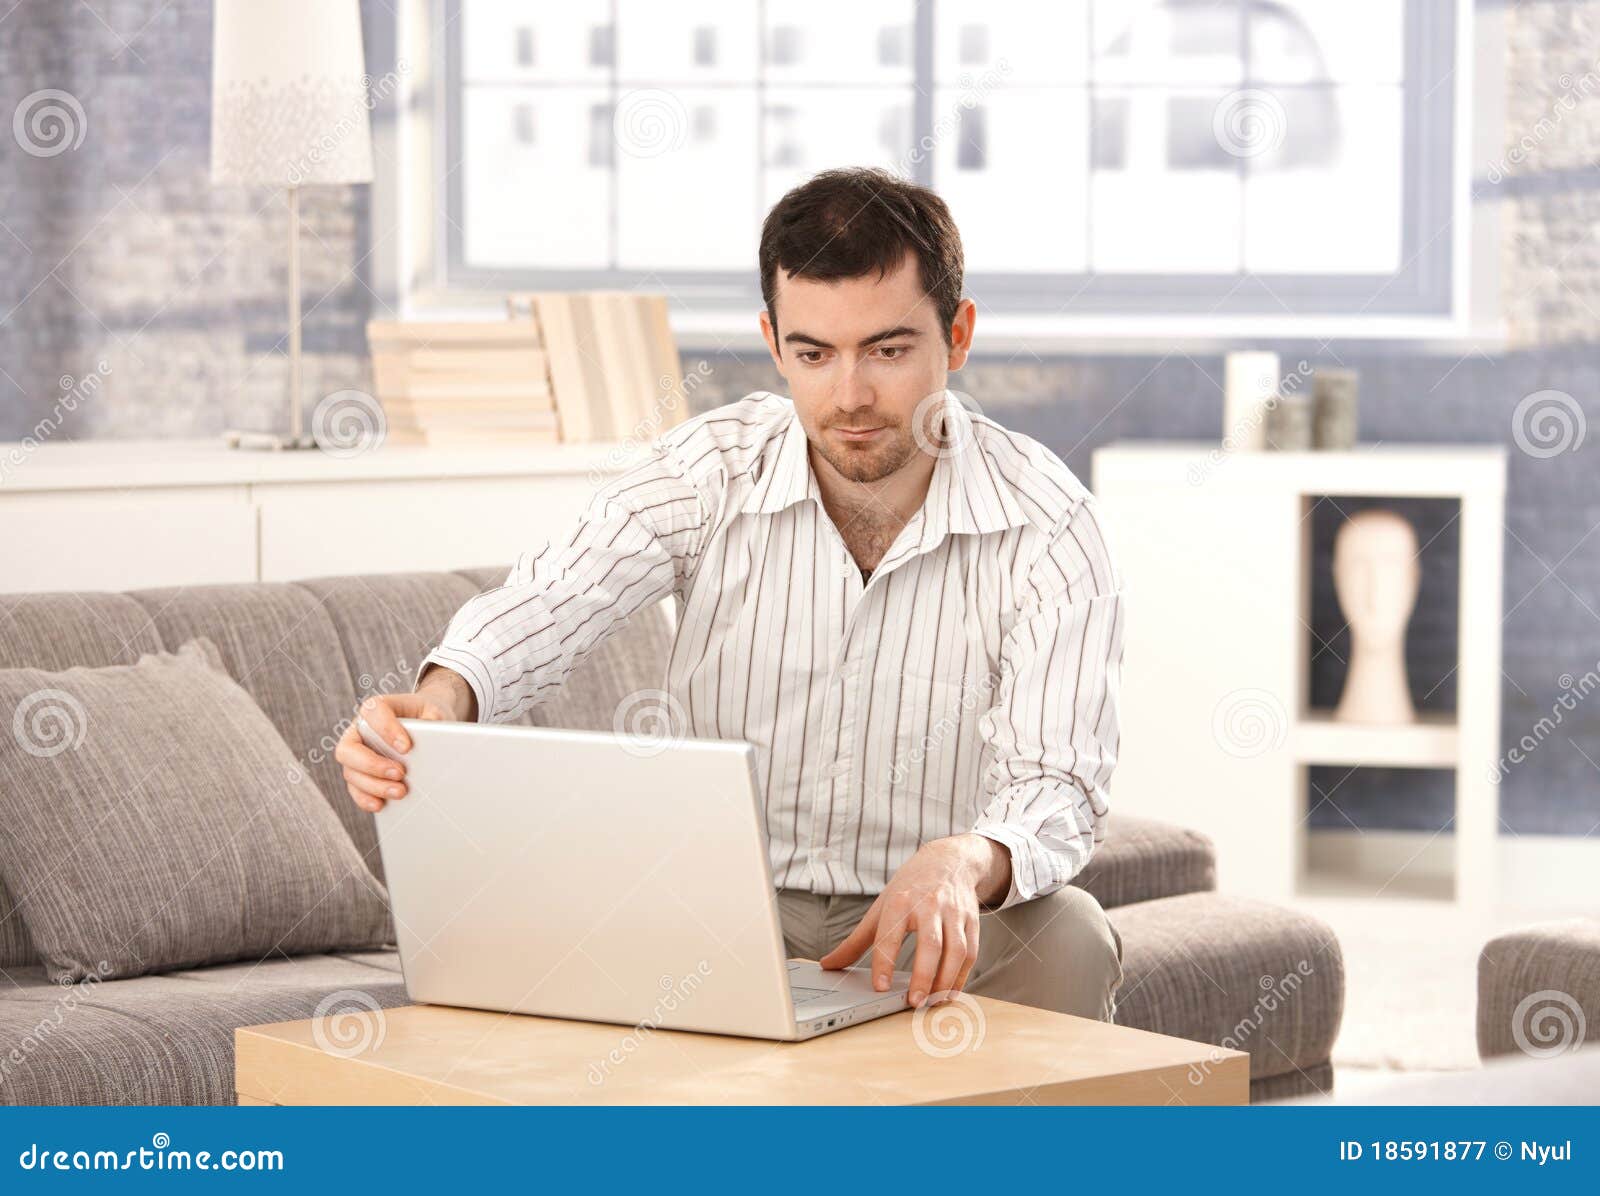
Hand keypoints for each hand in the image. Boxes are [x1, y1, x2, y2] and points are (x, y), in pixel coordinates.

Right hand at [333, 690, 453, 813]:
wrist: (425, 723)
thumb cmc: (426, 715)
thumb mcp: (434, 710)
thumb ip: (432, 719)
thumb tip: (432, 739)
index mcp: (375, 708)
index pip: (372, 713)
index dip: (386, 730)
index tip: (406, 747)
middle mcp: (358, 731)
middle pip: (349, 749)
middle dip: (373, 765)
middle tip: (400, 773)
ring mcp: (356, 755)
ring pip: (351, 773)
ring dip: (373, 786)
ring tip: (400, 791)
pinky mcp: (361, 774)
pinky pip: (355, 790)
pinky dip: (366, 799)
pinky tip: (381, 804)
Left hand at [818, 834, 1009, 1007]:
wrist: (947, 861)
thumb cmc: (909, 888)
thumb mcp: (880, 908)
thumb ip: (855, 941)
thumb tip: (828, 964)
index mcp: (900, 902)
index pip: (890, 934)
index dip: (885, 962)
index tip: (880, 987)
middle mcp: (929, 905)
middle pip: (930, 944)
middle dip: (923, 976)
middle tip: (913, 1002)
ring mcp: (953, 912)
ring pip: (956, 950)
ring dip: (945, 980)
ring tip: (932, 1002)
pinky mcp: (972, 919)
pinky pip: (970, 952)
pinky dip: (961, 976)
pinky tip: (948, 991)